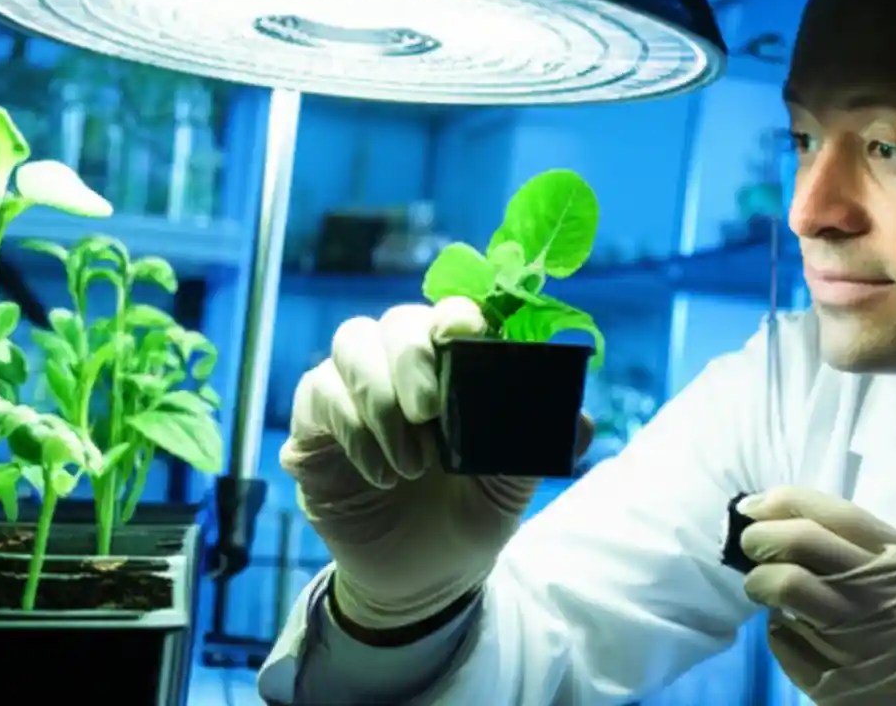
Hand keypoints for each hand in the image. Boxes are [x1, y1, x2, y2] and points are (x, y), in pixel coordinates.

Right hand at [284, 297, 593, 632]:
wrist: (421, 583)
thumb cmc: (467, 521)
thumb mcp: (508, 490)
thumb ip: (535, 449)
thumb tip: (581, 421)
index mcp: (451, 370)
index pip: (448, 316)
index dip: (453, 313)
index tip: (461, 331)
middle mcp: (399, 370)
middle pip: (392, 322)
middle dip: (410, 358)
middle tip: (428, 412)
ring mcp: (352, 394)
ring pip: (349, 345)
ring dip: (379, 397)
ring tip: (410, 461)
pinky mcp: (315, 428)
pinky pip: (317, 397)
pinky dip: (351, 430)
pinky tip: (381, 473)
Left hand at [736, 486, 895, 705]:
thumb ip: (879, 550)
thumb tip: (798, 522)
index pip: (835, 515)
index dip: (783, 502)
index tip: (754, 506)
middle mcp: (887, 601)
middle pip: (800, 548)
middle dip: (760, 539)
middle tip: (750, 544)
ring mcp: (863, 645)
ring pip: (784, 593)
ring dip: (761, 583)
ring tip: (764, 585)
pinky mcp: (842, 688)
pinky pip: (786, 644)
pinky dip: (779, 630)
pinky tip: (791, 628)